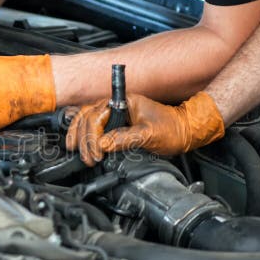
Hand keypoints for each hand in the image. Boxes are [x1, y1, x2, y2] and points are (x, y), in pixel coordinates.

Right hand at [66, 91, 224, 164]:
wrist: (183, 131)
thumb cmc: (171, 129)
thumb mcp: (149, 134)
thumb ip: (125, 138)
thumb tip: (103, 145)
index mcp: (123, 101)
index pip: (96, 116)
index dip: (92, 136)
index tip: (95, 153)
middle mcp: (116, 105)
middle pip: (86, 116)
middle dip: (83, 138)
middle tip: (86, 157)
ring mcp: (115, 113)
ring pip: (86, 119)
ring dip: (79, 135)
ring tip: (76, 151)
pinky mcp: (116, 123)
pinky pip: (93, 125)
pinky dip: (84, 134)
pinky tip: (79, 142)